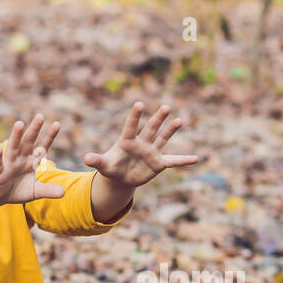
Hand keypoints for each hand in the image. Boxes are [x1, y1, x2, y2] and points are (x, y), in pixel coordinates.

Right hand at [0, 114, 65, 208]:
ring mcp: (8, 165)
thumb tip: (64, 193)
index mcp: (30, 161)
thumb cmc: (17, 190)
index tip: (57, 124)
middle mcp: (20, 159)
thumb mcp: (35, 192)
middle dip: (34, 130)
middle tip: (40, 116)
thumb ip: (48, 190)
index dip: (49, 136)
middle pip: (28, 142)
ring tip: (19, 123)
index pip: (42, 146)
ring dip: (16, 136)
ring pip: (12, 148)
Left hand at [83, 102, 198, 188]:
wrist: (121, 178)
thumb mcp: (103, 165)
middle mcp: (142, 143)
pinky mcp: (158, 163)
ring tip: (180, 121)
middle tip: (166, 107)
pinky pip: (173, 161)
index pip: (131, 126)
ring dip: (171, 131)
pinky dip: (184, 160)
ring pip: (163, 138)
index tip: (139, 104)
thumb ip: (96, 160)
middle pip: (151, 128)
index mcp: (127, 141)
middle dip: (158, 118)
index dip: (135, 116)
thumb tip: (86, 158)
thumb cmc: (111, 168)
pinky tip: (196, 158)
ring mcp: (152, 152)